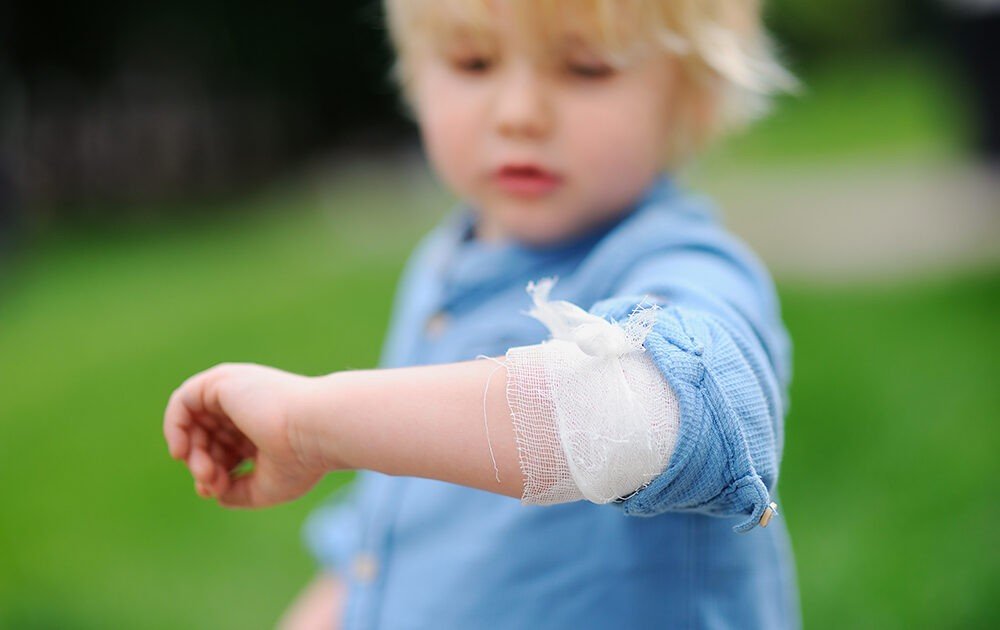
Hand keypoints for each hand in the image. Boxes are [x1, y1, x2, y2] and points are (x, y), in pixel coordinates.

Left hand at [163, 362, 327, 507]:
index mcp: (261, 424)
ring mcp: (234, 391)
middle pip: (206, 437)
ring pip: (194, 423)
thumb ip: (236, 491)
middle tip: (210, 483)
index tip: (220, 489)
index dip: (215, 472)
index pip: (224, 448)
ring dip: (192, 453)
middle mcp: (246, 404)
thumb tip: (212, 492)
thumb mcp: (267, 485)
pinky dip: (174, 428)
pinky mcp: (221, 382)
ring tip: (203, 472)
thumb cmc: (303, 458)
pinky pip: (181, 401)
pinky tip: (182, 451)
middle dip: (202, 465)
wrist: (316, 430)